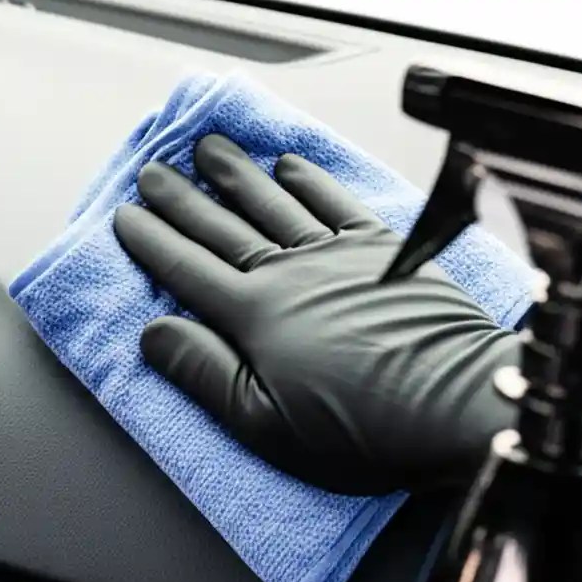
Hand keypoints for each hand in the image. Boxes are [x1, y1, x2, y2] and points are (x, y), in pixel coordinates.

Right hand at [113, 134, 519, 494]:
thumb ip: (204, 374)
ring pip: (273, 204)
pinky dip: (309, 181)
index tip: (125, 216)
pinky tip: (288, 165)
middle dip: (182, 199)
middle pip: (223, 228)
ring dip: (238, 175)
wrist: (456, 408)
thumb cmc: (360, 432)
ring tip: (207, 150)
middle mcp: (290, 274)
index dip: (153, 241)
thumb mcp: (265, 426)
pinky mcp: (384, 251)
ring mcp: (338, 256)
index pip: (188, 270)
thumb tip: (153, 332)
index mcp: (255, 318)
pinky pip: (336, 203)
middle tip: (153, 170)